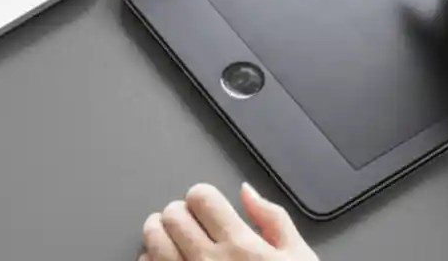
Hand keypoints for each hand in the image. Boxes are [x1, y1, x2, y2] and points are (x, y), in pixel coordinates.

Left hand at [139, 183, 318, 260]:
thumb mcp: (297, 258)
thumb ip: (273, 219)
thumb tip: (247, 192)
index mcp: (241, 245)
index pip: (201, 197)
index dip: (202, 197)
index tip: (206, 206)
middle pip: (172, 214)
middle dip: (179, 213)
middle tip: (188, 220)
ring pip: (152, 239)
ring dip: (159, 232)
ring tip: (170, 235)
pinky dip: (150, 260)